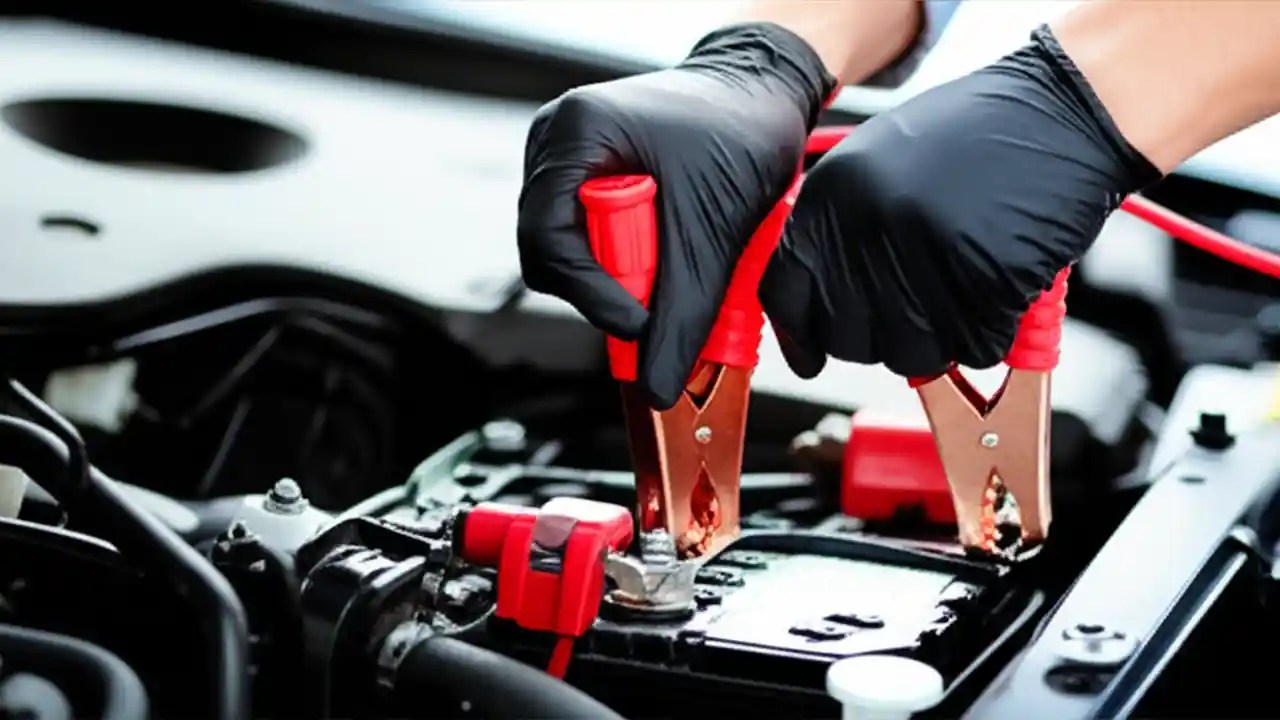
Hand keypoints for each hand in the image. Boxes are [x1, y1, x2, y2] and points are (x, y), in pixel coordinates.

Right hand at [517, 23, 834, 408]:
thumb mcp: (713, 228)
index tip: (639, 324)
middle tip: (660, 298)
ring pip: (568, 248)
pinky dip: (625, 257)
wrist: (766, 92)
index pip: (548, 239)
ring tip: (673, 262)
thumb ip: (682, 313)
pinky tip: (665, 249)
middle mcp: (556, 140)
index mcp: (575, 134)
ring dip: (619, 272)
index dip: (591, 295)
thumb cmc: (742, 131)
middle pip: (551, 250)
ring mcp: (566, 155)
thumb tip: (654, 388)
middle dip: (607, 285)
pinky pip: (586, 234)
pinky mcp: (585, 172)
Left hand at [760, 26, 1160, 379]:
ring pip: (911, 356)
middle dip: (878, 340)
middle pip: (847, 339)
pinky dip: (991, 335)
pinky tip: (1000, 291)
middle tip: (915, 312)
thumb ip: (839, 232)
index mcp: (831, 195)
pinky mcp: (988, 278)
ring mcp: (928, 253)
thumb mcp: (878, 164)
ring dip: (938, 342)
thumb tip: (806, 316)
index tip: (813, 356)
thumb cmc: (973, 137)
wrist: (1060, 110)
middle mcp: (869, 225)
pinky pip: (976, 347)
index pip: (787, 297)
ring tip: (961, 296)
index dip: (801, 337)